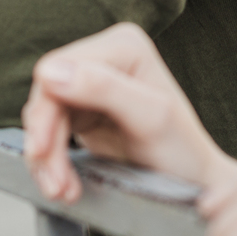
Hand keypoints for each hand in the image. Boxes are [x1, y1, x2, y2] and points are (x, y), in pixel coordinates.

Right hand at [21, 22, 236, 203]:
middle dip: (45, 142)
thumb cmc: (182, 151)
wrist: (194, 185)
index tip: (43, 151)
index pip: (59, 68)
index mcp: (124, 46)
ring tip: (62, 189)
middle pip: (48, 93)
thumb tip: (50, 71)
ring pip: (44, 115)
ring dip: (47, 158)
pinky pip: (50, 131)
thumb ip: (104, 88)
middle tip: (55, 183)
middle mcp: (108, 57)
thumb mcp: (150, 118)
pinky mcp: (85, 111)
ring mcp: (94, 84)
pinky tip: (64, 183)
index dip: (45, 111)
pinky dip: (52, 161)